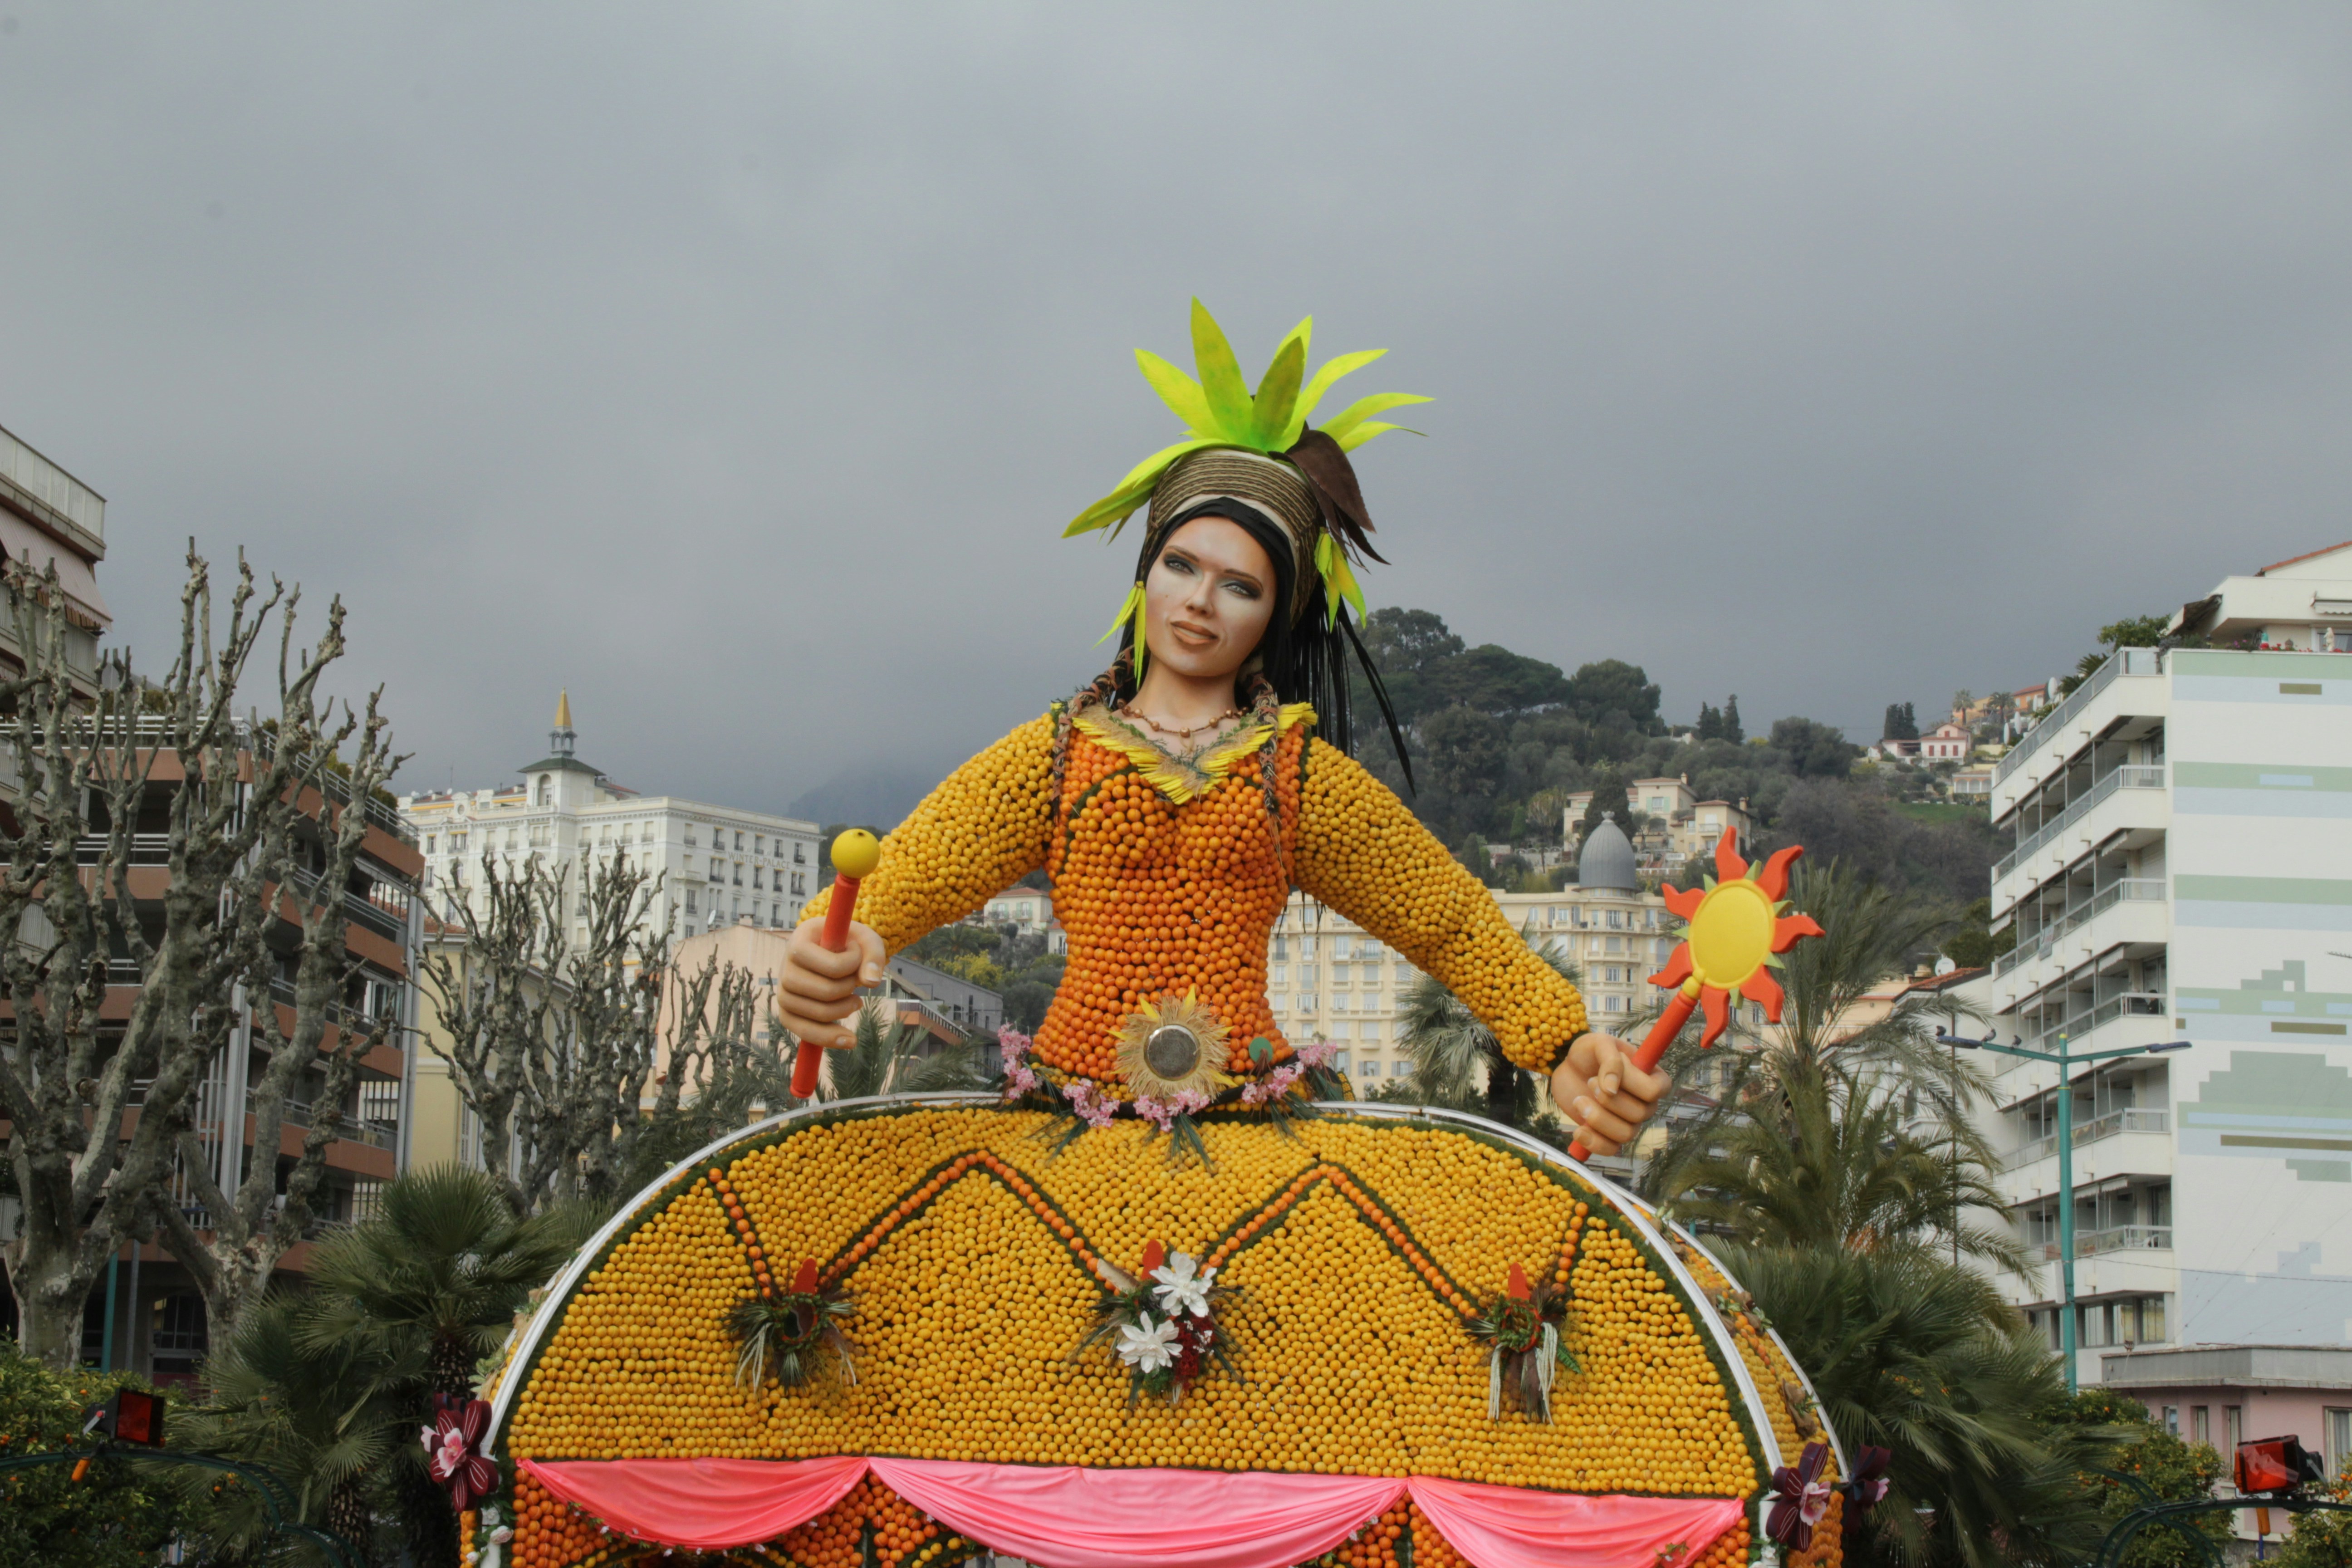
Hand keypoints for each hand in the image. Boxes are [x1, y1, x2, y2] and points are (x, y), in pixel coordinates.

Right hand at [775, 916, 885, 1049]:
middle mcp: (785, 969)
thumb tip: (871, 982)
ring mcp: (783, 993)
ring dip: (847, 1009)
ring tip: (855, 999)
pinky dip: (829, 1038)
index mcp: (799, 943)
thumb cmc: (846, 943)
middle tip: (855, 980)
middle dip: (851, 987)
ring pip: (821, 1013)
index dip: (854, 963)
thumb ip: (873, 954)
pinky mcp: (787, 1013)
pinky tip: (850, 1040)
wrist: (827, 951)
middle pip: (827, 992)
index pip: (833, 966)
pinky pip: (806, 1032)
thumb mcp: (864, 939)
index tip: (856, 953)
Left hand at [1550, 1033, 1668, 1155]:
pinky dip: (1593, 1143)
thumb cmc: (1589, 1053)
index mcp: (1652, 1077)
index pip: (1655, 1090)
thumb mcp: (1598, 1043)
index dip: (1631, 1082)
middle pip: (1640, 1114)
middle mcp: (1646, 1103)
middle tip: (1590, 1082)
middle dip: (1608, 1099)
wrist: (1569, 1069)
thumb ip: (1610, 1059)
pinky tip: (1578, 1130)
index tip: (1608, 1070)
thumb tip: (1612, 1089)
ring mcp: (1629, 1121)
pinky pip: (1611, 1150)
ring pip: (1626, 1134)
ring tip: (1579, 1101)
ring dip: (1597, 1118)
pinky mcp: (1610, 1135)